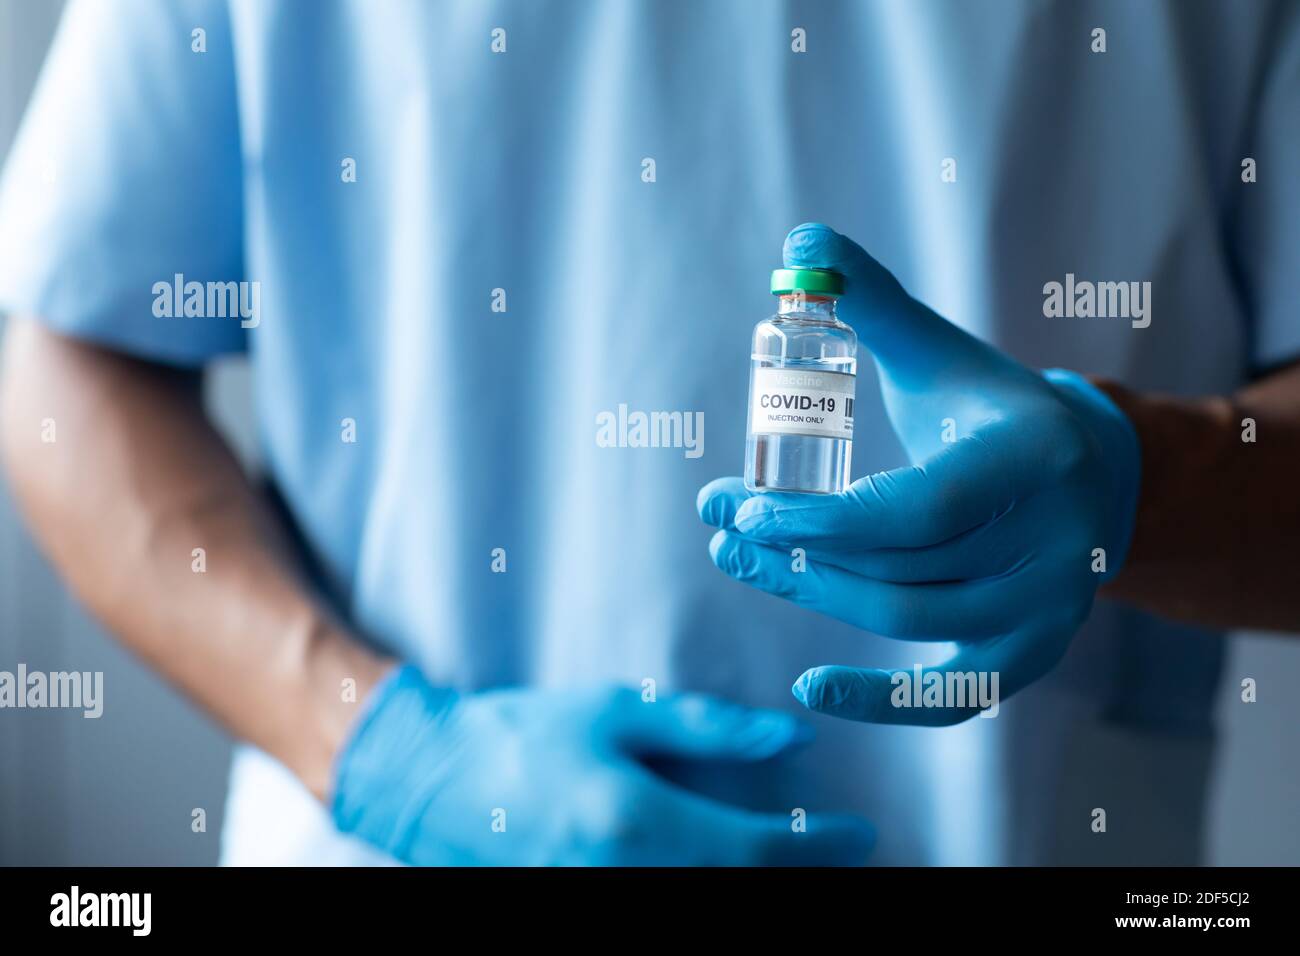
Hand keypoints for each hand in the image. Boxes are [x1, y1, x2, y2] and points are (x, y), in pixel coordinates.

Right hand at [332, 665, 875, 863]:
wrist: (430, 783)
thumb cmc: (523, 735)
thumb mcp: (616, 711)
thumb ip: (707, 728)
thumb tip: (791, 738)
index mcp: (635, 820)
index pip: (755, 848)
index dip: (817, 845)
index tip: (860, 834)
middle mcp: (624, 876)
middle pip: (740, 891)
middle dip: (800, 876)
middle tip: (843, 853)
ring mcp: (602, 900)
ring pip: (706, 904)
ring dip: (757, 884)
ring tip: (796, 862)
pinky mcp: (583, 907)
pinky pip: (666, 902)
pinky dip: (707, 885)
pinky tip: (725, 866)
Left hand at [699, 223, 1139, 724]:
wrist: (1084, 474)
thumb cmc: (989, 410)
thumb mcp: (937, 353)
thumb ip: (870, 299)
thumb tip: (800, 239)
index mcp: (1029, 460)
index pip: (908, 511)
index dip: (814, 520)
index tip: (735, 505)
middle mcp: (1051, 545)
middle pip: (894, 569)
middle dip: (792, 550)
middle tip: (719, 521)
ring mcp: (1046, 610)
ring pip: (903, 620)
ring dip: (810, 596)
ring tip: (738, 557)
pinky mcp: (1030, 654)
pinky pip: (952, 698)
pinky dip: (882, 702)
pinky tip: (808, 691)